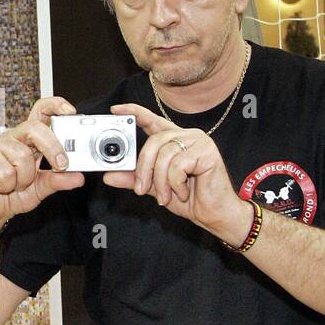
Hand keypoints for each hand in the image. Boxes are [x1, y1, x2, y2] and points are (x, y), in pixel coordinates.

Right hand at [0, 95, 85, 233]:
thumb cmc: (12, 195)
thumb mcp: (41, 189)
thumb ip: (58, 181)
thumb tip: (78, 177)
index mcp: (29, 140)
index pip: (41, 112)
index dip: (55, 106)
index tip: (70, 112)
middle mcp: (14, 138)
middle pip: (34, 127)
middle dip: (52, 147)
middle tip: (61, 165)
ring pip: (22, 156)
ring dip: (24, 178)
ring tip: (17, 185)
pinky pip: (6, 171)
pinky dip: (8, 185)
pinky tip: (2, 187)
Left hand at [101, 102, 252, 244]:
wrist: (215, 215)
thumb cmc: (190, 199)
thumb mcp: (155, 187)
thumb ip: (134, 179)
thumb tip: (109, 176)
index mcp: (174, 140)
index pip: (151, 120)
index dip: (134, 112)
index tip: (116, 110)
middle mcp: (186, 135)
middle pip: (153, 142)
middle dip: (144, 168)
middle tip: (142, 189)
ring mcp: (198, 141)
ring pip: (164, 155)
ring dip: (161, 181)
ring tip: (166, 197)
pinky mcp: (207, 151)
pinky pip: (178, 165)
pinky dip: (176, 183)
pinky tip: (184, 191)